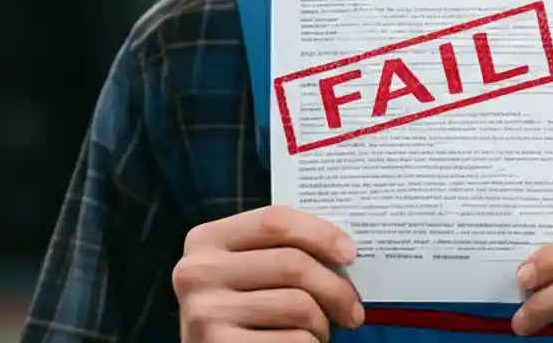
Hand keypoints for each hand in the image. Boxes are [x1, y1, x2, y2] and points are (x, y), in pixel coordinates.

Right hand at [172, 205, 364, 342]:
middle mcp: (198, 272)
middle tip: (353, 310)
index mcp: (207, 240)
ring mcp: (206, 311)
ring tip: (321, 331)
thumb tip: (343, 251)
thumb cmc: (239, 310)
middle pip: (292, 264)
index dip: (321, 233)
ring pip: (298, 305)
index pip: (275, 220)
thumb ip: (279, 251)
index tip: (350, 253)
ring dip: (323, 323)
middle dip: (336, 289)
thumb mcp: (246, 270)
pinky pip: (294, 341)